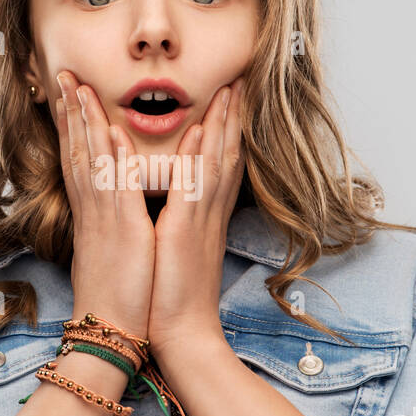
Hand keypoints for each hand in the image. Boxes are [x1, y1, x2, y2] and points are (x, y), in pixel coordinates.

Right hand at [53, 70, 155, 338]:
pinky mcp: (124, 230)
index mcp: (92, 215)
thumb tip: (108, 209)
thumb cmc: (116, 297)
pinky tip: (113, 128)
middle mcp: (93, 211)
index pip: (79, 160)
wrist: (111, 332)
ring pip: (92, 158)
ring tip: (78, 86)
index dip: (71, 126)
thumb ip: (107, 224)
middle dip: (70, 110)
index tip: (67, 96)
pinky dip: (116, 154)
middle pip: (77, 150)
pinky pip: (119, 184)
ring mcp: (106, 218)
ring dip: (86, 120)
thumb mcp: (109, 252)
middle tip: (64, 75)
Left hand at [146, 75, 245, 358]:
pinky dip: (194, 156)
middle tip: (238, 82)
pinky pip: (191, 185)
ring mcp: (200, 220)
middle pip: (226, 154)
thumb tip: (179, 207)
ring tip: (227, 90)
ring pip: (215, 161)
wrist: (184, 334)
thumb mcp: (182, 251)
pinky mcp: (184, 230)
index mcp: (206, 218)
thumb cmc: (176, 298)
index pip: (222, 165)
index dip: (228, 131)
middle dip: (232, 116)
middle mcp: (209, 214)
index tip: (231, 101)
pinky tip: (195, 130)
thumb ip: (184, 223)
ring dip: (221, 123)